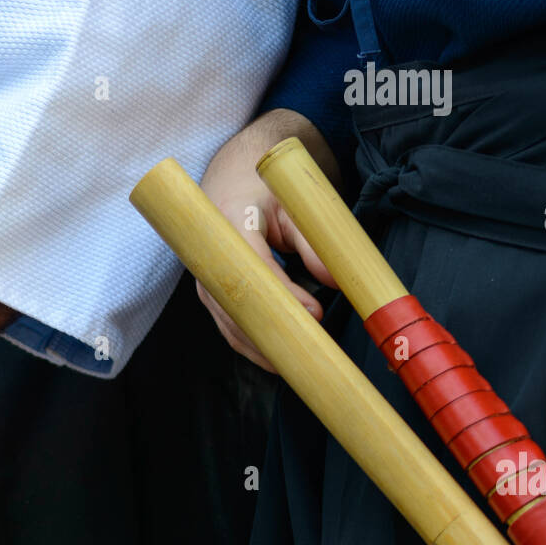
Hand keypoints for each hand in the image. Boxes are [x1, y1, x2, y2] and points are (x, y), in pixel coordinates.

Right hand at [197, 108, 338, 370]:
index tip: (315, 314)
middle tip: (310, 351)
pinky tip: (278, 360)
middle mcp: (210, 260)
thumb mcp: (294, 206)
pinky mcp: (211, 297)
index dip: (285, 298)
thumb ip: (315, 242)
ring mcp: (207, 282)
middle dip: (274, 334)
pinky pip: (230, 330)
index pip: (258, 271)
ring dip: (263, 348)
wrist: (230, 181)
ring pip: (232, 326)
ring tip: (298, 363)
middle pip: (240, 309)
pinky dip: (253, 347)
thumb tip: (338, 283)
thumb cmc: (264, 192)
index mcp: (231, 226)